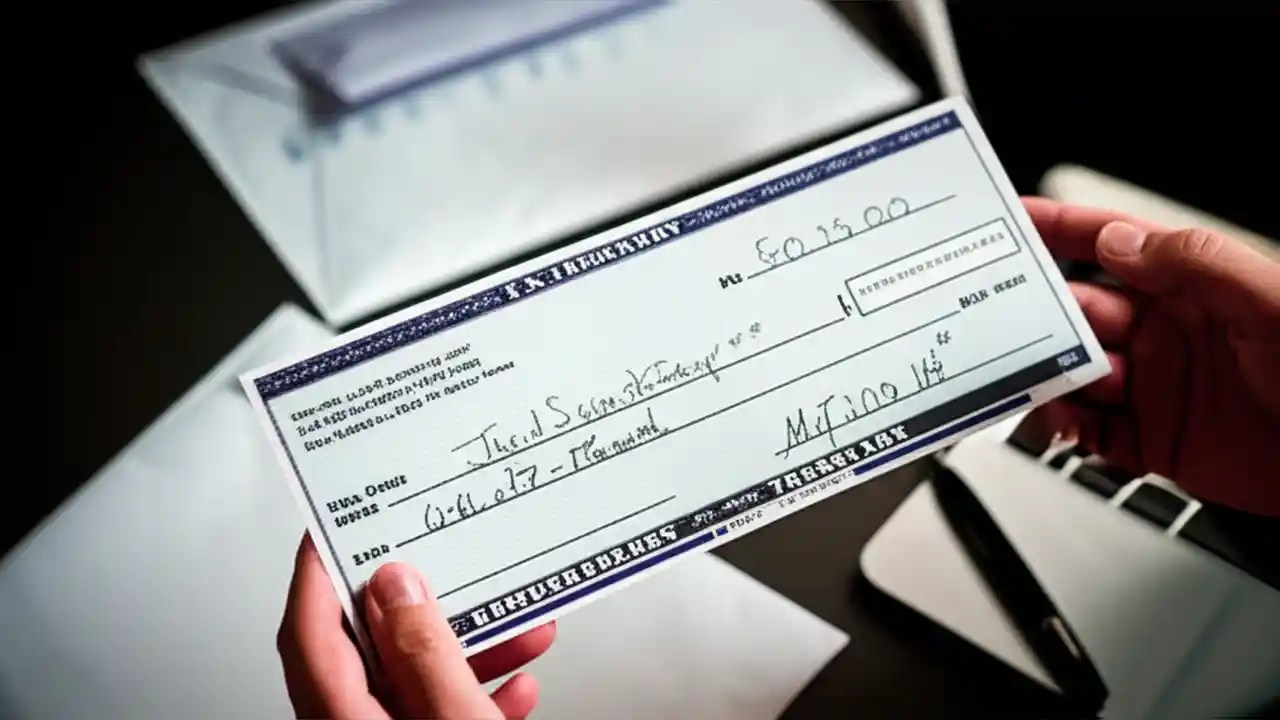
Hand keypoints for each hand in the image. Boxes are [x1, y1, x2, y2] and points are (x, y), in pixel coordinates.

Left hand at [278, 535, 555, 718]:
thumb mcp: (454, 719)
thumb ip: (425, 654)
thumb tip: (399, 586)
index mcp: (341, 718)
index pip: (308, 630)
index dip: (318, 569)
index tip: (334, 522)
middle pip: (367, 648)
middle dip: (417, 601)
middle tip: (433, 556)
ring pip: (413, 679)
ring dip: (464, 646)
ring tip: (512, 622)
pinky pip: (439, 711)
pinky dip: (476, 689)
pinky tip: (515, 680)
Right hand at [1024, 198, 1279, 515]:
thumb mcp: (1271, 301)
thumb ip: (1196, 265)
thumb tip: (1120, 242)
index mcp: (1193, 286)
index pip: (1113, 245)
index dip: (1060, 228)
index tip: (1013, 221)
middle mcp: (1168, 332)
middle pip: (1079, 312)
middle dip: (1039, 314)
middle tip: (1006, 323)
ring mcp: (1159, 387)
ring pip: (1075, 373)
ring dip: (1049, 377)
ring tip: (1038, 382)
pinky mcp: (1156, 442)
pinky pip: (1093, 433)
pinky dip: (1068, 429)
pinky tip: (1064, 424)